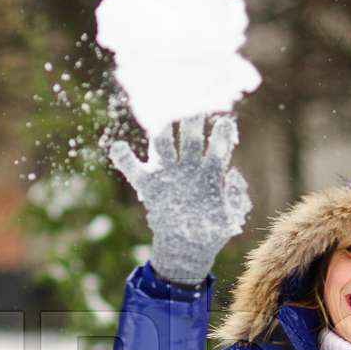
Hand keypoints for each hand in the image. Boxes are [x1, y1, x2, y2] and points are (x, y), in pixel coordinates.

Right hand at [106, 113, 251, 286]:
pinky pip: (133, 169)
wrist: (186, 247)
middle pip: (190, 136)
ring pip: (163, 144)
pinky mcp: (150, 185)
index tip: (226, 121)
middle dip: (192, 119)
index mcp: (210, 171)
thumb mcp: (228, 219)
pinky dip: (124, 158)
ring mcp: (168, 172)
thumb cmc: (211, 231)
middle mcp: (189, 165)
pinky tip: (118, 147)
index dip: (222, 134)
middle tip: (194, 102)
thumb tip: (232, 176)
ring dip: (161, 129)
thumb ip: (233, 199)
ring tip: (158, 117)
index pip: (218, 147)